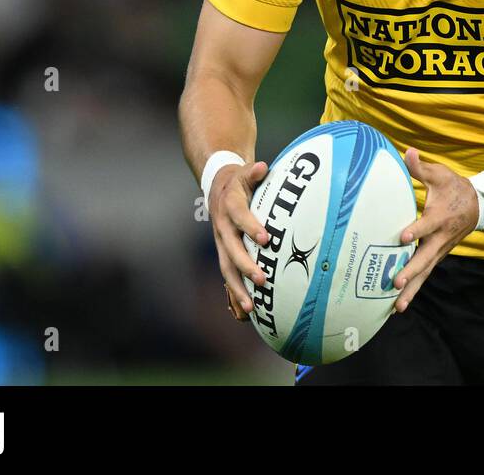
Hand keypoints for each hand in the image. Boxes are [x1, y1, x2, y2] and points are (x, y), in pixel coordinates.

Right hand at [209, 159, 270, 318]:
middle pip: (231, 251)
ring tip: (251, 309)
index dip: (251, 227)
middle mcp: (223, 230)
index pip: (239, 217)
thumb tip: (263, 167)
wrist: (218, 189)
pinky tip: (243, 316)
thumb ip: (254, 172)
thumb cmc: (239, 182)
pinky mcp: (225, 255)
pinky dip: (233, 297)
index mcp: (230, 207)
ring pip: (227, 271)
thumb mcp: (245, 173)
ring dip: (238, 290)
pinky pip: (228, 279)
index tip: (266, 239)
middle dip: (246, 267)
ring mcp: (222, 245)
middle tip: (262, 280)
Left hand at [393, 147, 478, 312]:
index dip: (416, 230)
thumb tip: (407, 151)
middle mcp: (441, 237)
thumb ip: (420, 167)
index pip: (427, 224)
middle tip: (395, 282)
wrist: (478, 204)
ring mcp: (440, 249)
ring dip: (412, 289)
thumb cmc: (454, 187)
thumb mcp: (439, 173)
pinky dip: (414, 289)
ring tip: (396, 307)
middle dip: (411, 271)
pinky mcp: (437, 255)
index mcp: (440, 216)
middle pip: (425, 257)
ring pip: (426, 272)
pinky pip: (426, 274)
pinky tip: (398, 303)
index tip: (402, 236)